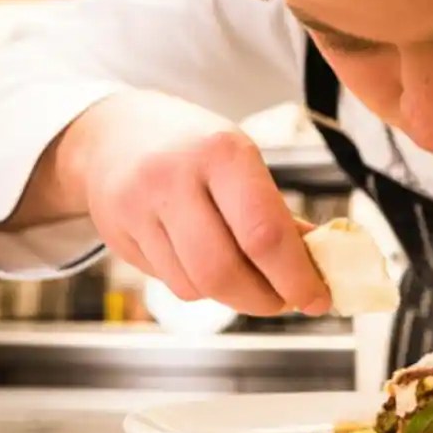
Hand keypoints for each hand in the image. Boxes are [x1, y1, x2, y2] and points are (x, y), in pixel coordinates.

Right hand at [65, 90, 330, 315]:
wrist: (113, 130)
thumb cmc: (193, 147)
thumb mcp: (240, 160)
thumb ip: (276, 213)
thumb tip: (320, 263)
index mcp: (221, 152)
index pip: (264, 233)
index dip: (295, 277)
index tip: (317, 299)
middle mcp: (175, 177)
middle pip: (224, 270)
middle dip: (264, 299)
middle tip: (286, 301)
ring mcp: (139, 207)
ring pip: (196, 286)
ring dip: (234, 297)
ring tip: (250, 282)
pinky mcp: (117, 233)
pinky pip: (171, 283)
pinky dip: (201, 287)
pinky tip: (208, 266)